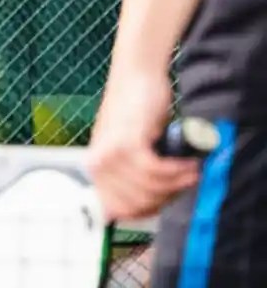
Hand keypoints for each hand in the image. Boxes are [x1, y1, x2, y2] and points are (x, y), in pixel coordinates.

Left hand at [86, 69, 201, 220]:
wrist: (135, 76)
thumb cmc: (136, 110)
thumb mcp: (128, 148)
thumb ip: (132, 174)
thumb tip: (151, 203)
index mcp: (95, 170)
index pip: (122, 211)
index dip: (151, 209)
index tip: (170, 199)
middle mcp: (98, 165)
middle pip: (139, 203)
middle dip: (168, 197)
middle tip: (186, 183)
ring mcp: (111, 155)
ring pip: (150, 188)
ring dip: (177, 183)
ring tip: (192, 172)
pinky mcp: (128, 143)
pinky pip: (156, 171)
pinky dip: (177, 171)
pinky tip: (189, 164)